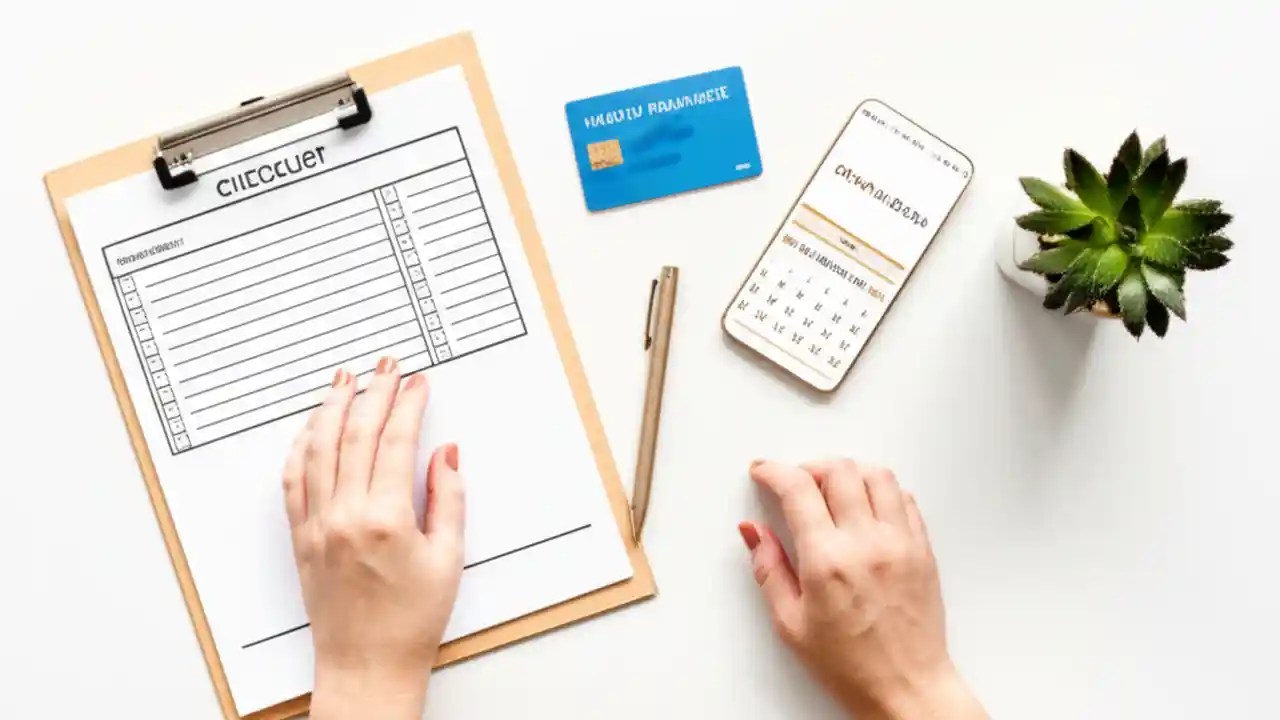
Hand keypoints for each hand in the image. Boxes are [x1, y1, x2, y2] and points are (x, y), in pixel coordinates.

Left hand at [282, 357, 464, 719]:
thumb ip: (447, 498)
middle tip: (386, 365)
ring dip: (331, 408)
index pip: (394, 442)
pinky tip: (312, 427)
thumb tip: (444, 453)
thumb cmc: (411, 621)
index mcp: (385, 520)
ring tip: (344, 379)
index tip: (418, 383)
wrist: (368, 666)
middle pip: (354, 435)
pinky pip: (293, 480)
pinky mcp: (300, 537)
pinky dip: (301, 446)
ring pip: (317, 449)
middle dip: (372, 392)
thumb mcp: (448, 558)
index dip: (407, 405)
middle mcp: (344, 517)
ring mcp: (316, 525)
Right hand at [738, 459, 985, 719]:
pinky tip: (866, 504)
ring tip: (831, 487)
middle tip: (794, 481)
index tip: (764, 472)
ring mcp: (900, 543)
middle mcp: (867, 544)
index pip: (798, 488)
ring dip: (847, 470)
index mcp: (828, 562)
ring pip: (876, 475)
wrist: (907, 689)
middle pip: (838, 470)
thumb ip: (769, 569)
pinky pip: (904, 498)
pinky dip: (881, 489)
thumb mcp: (791, 623)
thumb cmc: (850, 666)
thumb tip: (753, 531)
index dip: (774, 472)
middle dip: (808, 466)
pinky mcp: (922, 550)